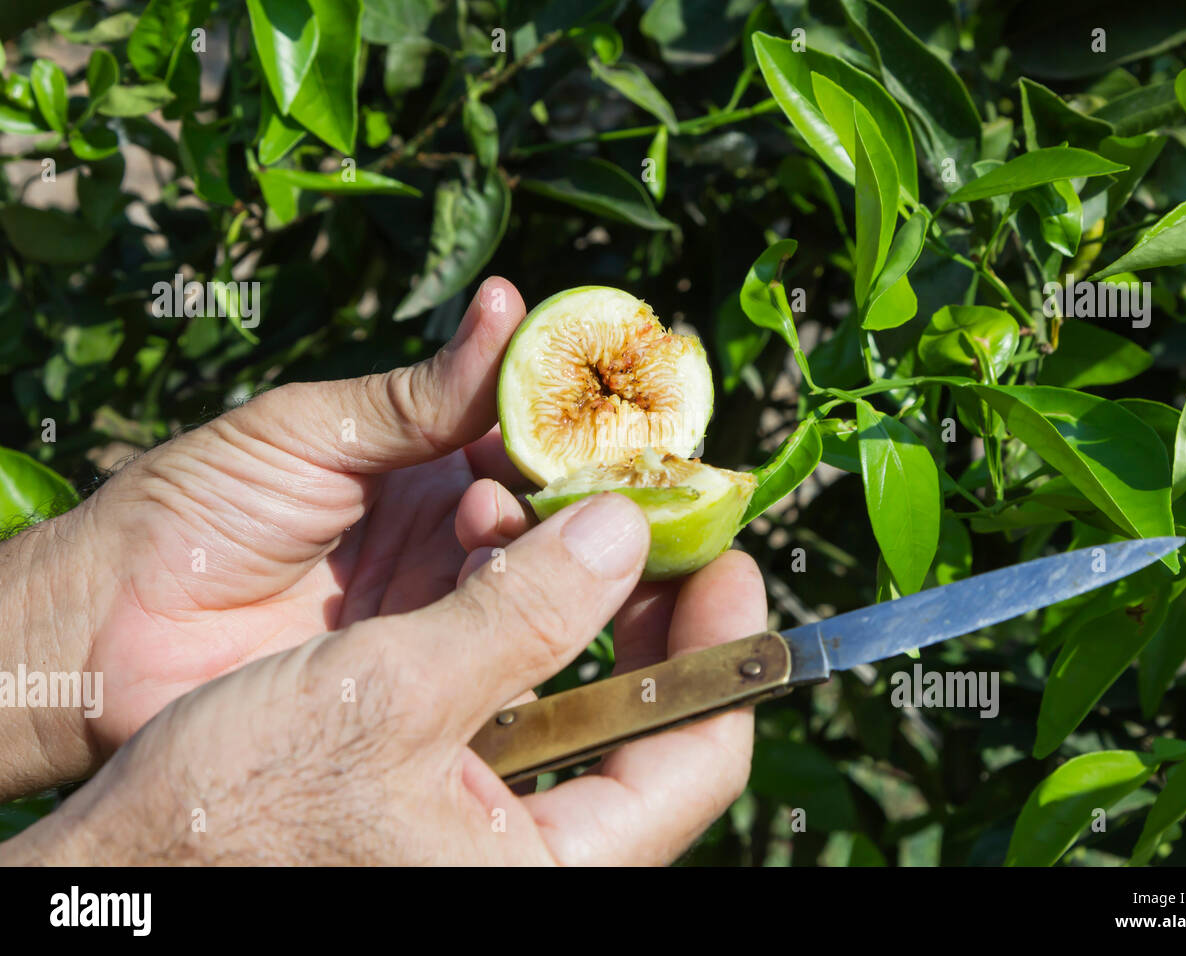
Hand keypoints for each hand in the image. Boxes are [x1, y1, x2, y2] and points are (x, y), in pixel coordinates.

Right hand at [1, 493, 765, 864]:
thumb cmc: (237, 808)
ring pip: (581, 705)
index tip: (728, 557)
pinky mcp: (444, 796)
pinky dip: (515, 626)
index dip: (727, 650)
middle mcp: (536, 857)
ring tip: (562, 516)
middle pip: (649, 726)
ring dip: (578, 605)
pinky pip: (515, 703)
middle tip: (655, 516)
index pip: (700, 759)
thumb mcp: (390, 695)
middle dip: (654, 613)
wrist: (120, 866)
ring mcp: (490, 827)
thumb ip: (521, 614)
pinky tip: (492, 560)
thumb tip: (625, 532)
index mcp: (552, 867)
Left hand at [2, 278, 534, 788]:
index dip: (575, 426)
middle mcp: (450, 536)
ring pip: (539, 579)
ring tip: (478, 526)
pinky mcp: (432, 680)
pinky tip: (495, 589)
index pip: (530, 440)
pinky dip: (518, 618)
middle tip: (533, 480)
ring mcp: (446, 611)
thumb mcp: (316, 432)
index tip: (615, 410)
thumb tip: (511, 305)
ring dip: (531, 549)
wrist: (111, 627)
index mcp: (429, 464)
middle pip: (550, 514)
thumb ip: (424, 395)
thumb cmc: (201, 507)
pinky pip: (505, 649)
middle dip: (562, 493)